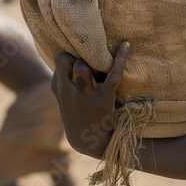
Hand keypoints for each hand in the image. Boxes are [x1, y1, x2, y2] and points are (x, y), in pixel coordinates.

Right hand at [51, 42, 128, 158]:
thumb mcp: (65, 96)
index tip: (84, 55)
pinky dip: (121, 59)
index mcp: (58, 88)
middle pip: (66, 60)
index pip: (60, 60)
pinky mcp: (102, 100)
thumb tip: (76, 54)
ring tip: (102, 65)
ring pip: (82, 67)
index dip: (72, 54)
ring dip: (93, 61)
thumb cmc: (79, 113)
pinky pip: (113, 75)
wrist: (88, 141)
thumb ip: (66, 78)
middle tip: (92, 61)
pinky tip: (126, 45)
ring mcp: (84, 96)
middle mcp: (68, 91)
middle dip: (79, 55)